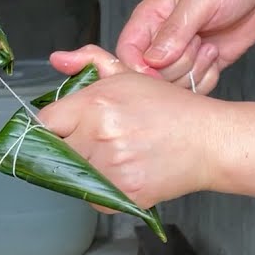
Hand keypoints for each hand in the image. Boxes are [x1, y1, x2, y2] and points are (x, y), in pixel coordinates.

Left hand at [39, 45, 221, 209]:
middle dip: (72, 145)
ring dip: (88, 166)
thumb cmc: (170, 109)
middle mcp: (99, 136)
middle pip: (57, 150)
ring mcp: (111, 168)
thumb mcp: (128, 75)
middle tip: (99, 140)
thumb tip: (57, 58)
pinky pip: (93, 196)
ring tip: (116, 154)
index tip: (68, 127)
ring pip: (74, 174)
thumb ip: (89, 62)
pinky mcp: (123, 194)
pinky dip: (103, 188)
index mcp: (95, 105)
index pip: (46, 123)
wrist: (209, 141)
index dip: (57, 124)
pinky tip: (125, 170)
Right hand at [115, 0, 254, 93]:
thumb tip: (153, 58)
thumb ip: (174, 30)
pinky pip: (192, 89)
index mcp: (149, 18)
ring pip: (171, 85)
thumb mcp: (199, 0)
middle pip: (149, 74)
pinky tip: (213, 57)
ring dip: (194, 70)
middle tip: (197, 41)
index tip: (160, 68)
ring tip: (207, 46)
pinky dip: (206, 79)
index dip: (138, 66)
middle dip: (177, 64)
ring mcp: (177, 57)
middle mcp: (158, 40)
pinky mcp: (196, 70)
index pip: (126, 51)